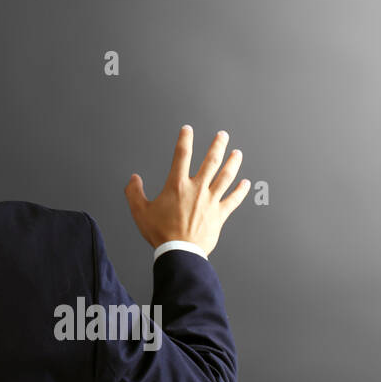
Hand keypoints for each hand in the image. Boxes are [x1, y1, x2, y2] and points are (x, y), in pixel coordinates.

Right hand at [124, 125, 249, 255]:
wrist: (180, 251)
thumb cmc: (160, 233)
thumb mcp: (140, 211)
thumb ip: (134, 193)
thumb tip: (133, 179)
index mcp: (177, 185)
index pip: (181, 155)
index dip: (184, 139)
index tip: (187, 130)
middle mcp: (196, 189)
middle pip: (211, 161)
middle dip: (218, 145)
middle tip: (223, 135)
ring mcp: (210, 201)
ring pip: (226, 177)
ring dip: (233, 163)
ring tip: (237, 153)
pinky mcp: (219, 214)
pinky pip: (233, 199)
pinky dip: (241, 191)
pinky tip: (246, 184)